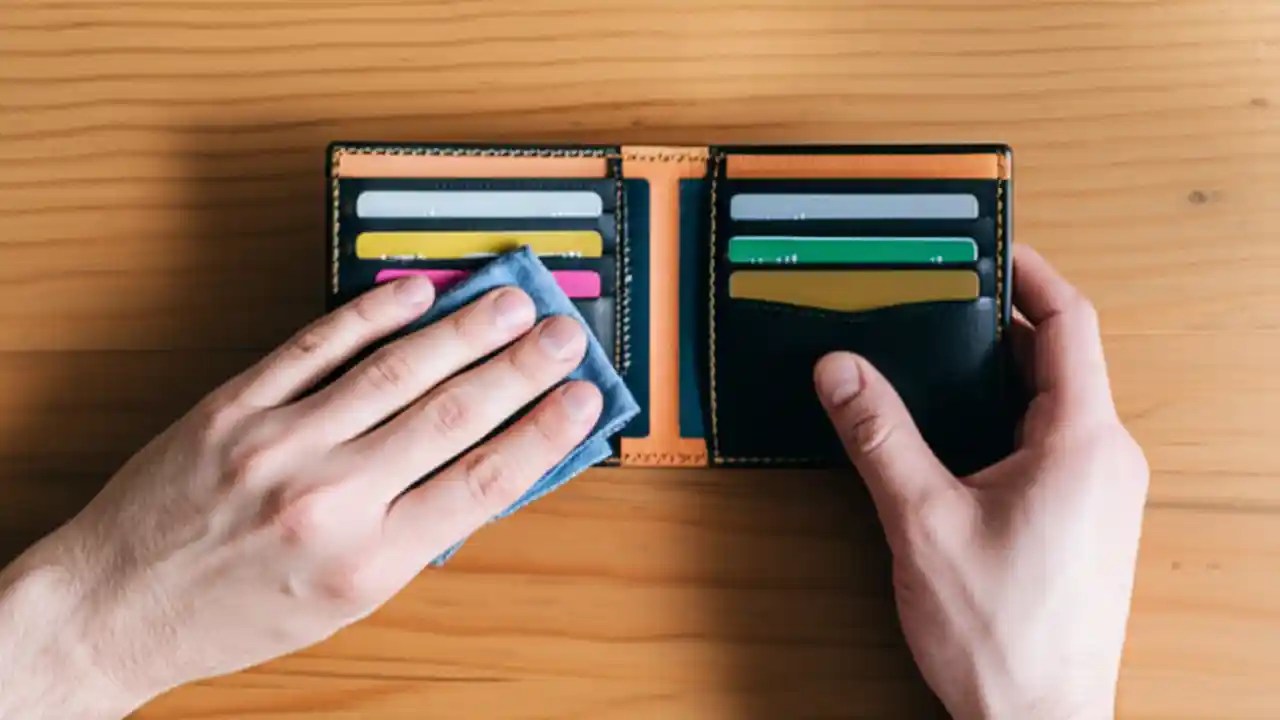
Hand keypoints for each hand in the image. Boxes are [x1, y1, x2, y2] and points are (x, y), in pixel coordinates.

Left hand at [0, 277, 602, 718]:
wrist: (116, 608)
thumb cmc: (234, 615)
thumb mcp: (345, 601)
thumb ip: (416, 534)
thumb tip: (487, 466)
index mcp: (366, 562)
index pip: (482, 483)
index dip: (544, 432)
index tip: (585, 398)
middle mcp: (328, 500)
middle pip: (450, 416)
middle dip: (519, 368)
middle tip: (563, 333)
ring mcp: (278, 445)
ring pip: (392, 371)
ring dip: (462, 331)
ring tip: (510, 300)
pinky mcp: (234, 407)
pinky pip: (313, 346)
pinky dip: (369, 314)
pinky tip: (415, 291)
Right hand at [813, 246, 1148, 719]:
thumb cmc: (1001, 634)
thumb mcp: (924, 522)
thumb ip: (880, 436)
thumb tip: (840, 368)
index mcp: (1083, 442)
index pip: (1070, 324)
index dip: (1030, 274)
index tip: (988, 246)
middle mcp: (1105, 458)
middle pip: (1059, 358)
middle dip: (996, 324)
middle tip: (931, 302)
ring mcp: (1099, 491)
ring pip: (1052, 403)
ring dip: (997, 376)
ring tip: (930, 359)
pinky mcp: (1083, 519)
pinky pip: (1050, 443)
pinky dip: (1004, 420)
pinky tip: (950, 435)